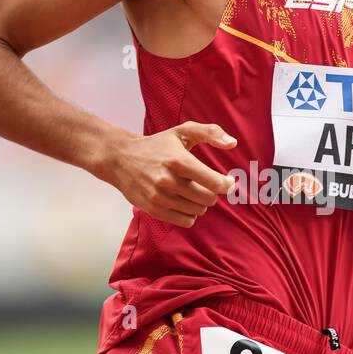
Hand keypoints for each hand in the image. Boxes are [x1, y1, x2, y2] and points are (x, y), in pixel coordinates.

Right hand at [100, 120, 236, 227]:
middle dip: (211, 193)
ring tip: (191, 192)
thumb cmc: (156, 145)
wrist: (120, 159)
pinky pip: (186, 221)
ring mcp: (159, 197)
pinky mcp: (153, 210)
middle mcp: (168, 180)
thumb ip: (210, 132)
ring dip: (200, 203)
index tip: (227, 182)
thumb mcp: (182, 131)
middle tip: (206, 185)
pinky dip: (190, 214)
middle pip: (208, 199)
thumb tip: (232, 143)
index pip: (214, 182)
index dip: (226, 184)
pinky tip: (183, 202)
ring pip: (198, 211)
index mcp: (178, 160)